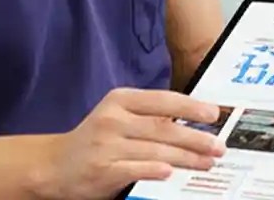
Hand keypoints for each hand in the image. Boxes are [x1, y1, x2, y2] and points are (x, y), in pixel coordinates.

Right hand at [32, 87, 226, 199]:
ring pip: (155, 150)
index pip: (161, 100)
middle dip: (196, 138)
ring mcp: (107, 145)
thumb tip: (192, 121)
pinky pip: (134, 169)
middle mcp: (113, 119)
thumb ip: (148, 117)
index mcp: (119, 100)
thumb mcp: (117, 117)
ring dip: (186, 158)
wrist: (55, 165)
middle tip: (219, 146)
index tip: (214, 114)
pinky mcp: (103, 170)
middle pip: (163, 127)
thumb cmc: (96, 140)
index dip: (190, 107)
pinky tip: (170, 173)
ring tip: (208, 163)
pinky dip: (154, 169)